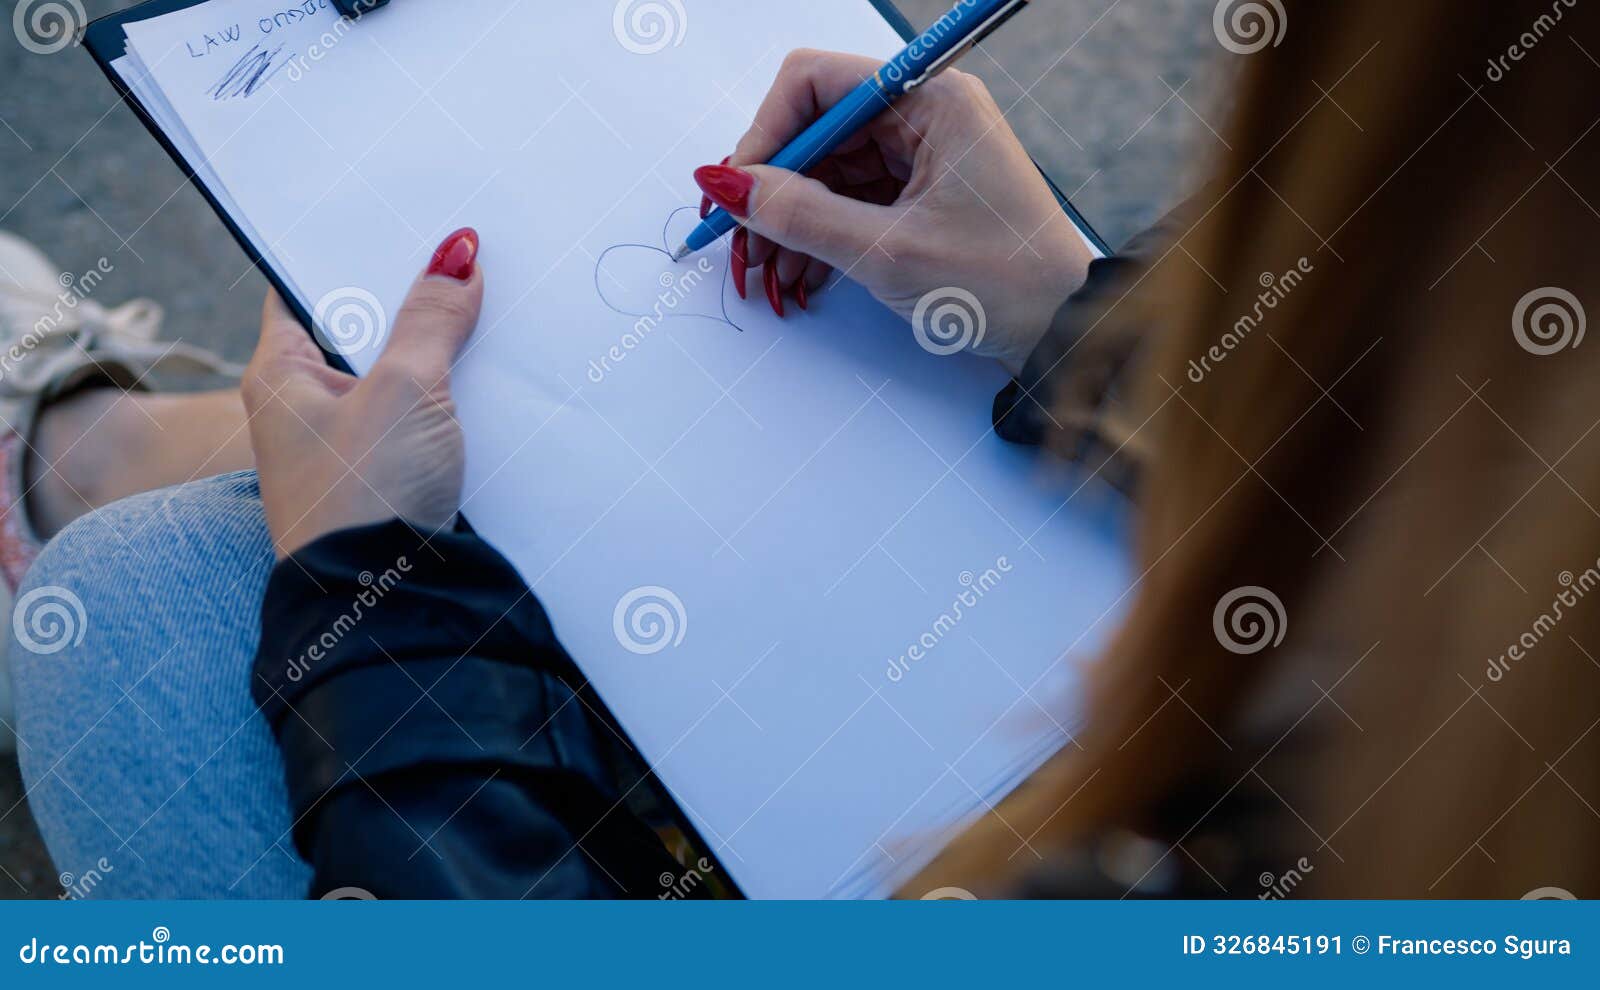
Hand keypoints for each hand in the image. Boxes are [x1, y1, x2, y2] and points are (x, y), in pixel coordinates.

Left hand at [243, 228, 482, 556]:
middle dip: (416, 302)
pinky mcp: (393, 480)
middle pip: (365, 331)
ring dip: (444, 355)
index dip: (355, 253)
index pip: (307, 288)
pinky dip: (456, 400)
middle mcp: (308, 407)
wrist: (385, 606)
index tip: (409, 224)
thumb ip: (430, 317)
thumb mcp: (403, 388)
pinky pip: (425, 420)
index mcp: (280, 374)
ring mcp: (351, 447)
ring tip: (494, 314)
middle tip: (470, 261)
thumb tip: (455, 254)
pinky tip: (496, 384)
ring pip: (403, 377)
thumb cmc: (364, 496)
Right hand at [693, 50, 1093, 375]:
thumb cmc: (1000, 284)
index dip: (767, 133)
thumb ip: (800, 215)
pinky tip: (801, 275)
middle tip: (740, 245)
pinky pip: (850, 199)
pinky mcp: (921, 192)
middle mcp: (926, 114)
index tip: (738, 191)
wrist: (1060, 332)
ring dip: (790, 221)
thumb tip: (726, 186)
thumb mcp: (888, 252)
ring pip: (828, 170)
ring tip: (767, 273)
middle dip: (773, 190)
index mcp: (931, 100)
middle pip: (817, 130)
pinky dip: (820, 235)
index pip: (817, 83)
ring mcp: (923, 154)